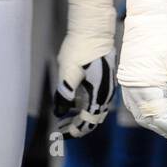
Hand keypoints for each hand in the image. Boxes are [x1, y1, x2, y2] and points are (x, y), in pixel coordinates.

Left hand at [53, 0, 116, 137]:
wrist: (94, 29)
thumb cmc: (80, 49)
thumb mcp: (67, 73)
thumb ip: (64, 96)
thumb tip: (60, 114)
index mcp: (99, 95)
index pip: (87, 122)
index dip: (74, 132)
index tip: (59, 136)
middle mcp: (106, 93)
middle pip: (93, 119)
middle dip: (77, 127)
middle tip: (60, 132)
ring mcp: (107, 86)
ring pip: (95, 109)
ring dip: (79, 117)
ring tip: (63, 120)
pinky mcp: (104, 79)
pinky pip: (95, 100)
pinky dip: (83, 106)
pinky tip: (72, 104)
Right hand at [118, 0, 166, 144]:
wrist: (149, 12)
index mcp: (146, 86)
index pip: (161, 118)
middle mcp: (132, 87)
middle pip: (147, 119)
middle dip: (166, 129)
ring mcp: (127, 81)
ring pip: (139, 111)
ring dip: (155, 121)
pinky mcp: (129, 73)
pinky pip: (135, 101)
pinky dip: (148, 110)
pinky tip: (158, 109)